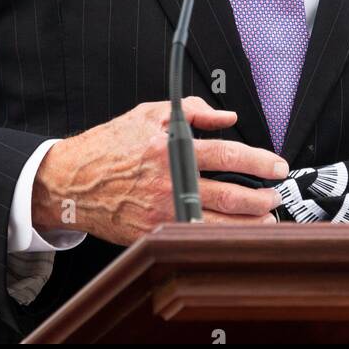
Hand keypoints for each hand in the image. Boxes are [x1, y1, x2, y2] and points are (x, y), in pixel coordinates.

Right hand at [31, 97, 288, 244]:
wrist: (72, 181)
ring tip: (266, 217)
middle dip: (262, 196)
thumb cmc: (108, 147)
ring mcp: (163, 211)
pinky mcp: (154, 232)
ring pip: (219, 223)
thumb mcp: (147, 115)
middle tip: (276, 194)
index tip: (277, 165)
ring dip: (248, 222)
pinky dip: (219, 237)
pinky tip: (234, 233)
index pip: (228, 155)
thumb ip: (191, 111)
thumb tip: (226, 116)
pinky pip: (195, 237)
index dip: (259, 161)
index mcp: (172, 150)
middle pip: (231, 194)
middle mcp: (171, 182)